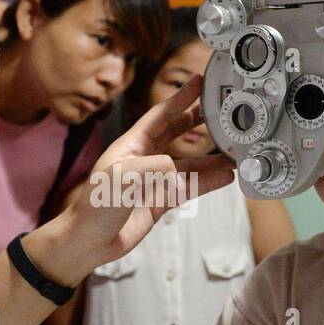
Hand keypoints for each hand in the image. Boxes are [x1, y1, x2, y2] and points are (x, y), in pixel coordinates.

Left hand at [27, 75, 232, 285]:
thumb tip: (180, 169)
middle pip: (176, 133)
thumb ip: (154, 166)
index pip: (160, 115)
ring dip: (210, 158)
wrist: (90, 241)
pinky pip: (190, 188)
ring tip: (232, 151)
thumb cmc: (96, 205)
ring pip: (189, 164)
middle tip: (218, 111)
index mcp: (131, 145)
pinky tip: (224, 177)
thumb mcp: (122, 177)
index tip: (198, 83)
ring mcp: (154, 181)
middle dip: (197, 121)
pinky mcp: (161, 201)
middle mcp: (144, 159)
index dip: (180, 99)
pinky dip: (208, 182)